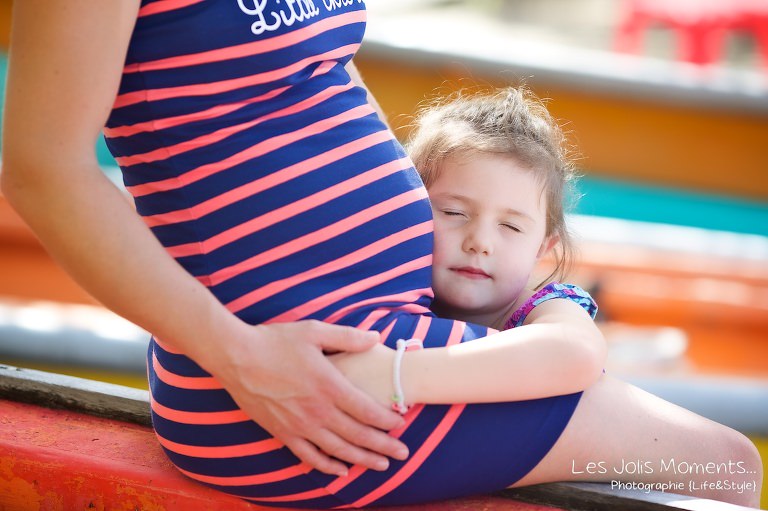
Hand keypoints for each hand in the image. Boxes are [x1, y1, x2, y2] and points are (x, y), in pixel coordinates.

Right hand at [215, 320, 407, 476]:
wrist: (236, 356)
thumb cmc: (276, 341)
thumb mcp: (315, 331)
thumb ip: (348, 337)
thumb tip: (376, 337)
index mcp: (329, 385)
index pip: (367, 410)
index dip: (387, 420)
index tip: (401, 424)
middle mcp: (317, 410)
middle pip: (358, 435)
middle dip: (383, 446)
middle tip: (403, 454)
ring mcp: (299, 425)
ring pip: (338, 450)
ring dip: (362, 459)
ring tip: (380, 466)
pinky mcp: (282, 433)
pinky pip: (309, 457)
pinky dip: (327, 466)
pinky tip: (341, 471)